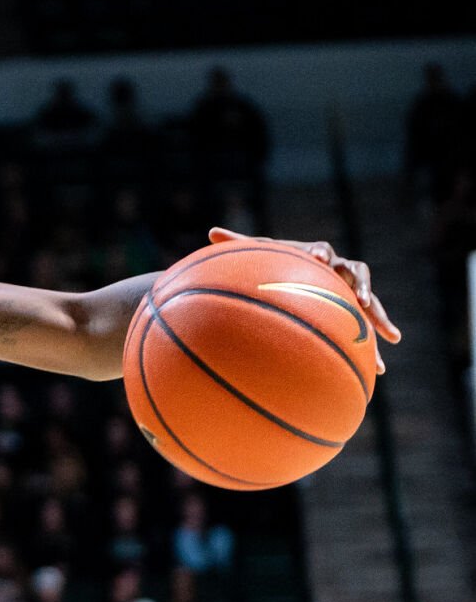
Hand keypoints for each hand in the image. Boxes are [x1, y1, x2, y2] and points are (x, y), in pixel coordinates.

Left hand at [209, 226, 401, 372]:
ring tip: (391, 337)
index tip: (318, 258)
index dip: (321, 253)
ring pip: (371, 304)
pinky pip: (366, 330)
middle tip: (361, 299)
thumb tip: (210, 231)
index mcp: (319, 256)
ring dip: (379, 318)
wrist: (302, 276)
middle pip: (357, 274)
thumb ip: (239, 244)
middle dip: (361, 287)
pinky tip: (378, 370)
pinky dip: (372, 348)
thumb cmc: (279, 263)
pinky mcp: (355, 314)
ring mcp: (351, 292)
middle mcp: (340, 271)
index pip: (323, 251)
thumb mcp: (261, 255)